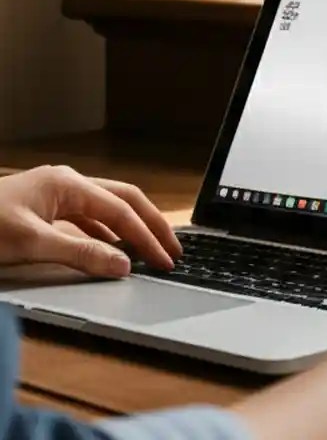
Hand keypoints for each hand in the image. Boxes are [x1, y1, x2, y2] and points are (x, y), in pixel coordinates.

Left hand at [0, 165, 180, 276]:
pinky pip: (89, 217)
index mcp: (67, 184)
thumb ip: (80, 254)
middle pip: (124, 199)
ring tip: (152, 249)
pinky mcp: (45, 208)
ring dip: (132, 228)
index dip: (147, 236)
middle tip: (174, 250)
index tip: (164, 260)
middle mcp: (66, 183)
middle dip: (151, 224)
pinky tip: (113, 248)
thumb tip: (122, 265)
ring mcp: (56, 193)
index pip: (122, 210)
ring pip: (108, 207)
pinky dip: (108, 232)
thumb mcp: (31, 244)